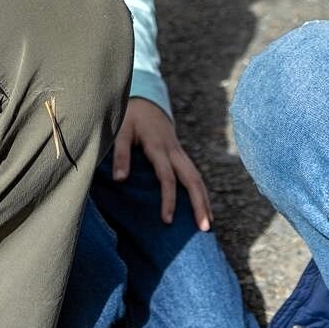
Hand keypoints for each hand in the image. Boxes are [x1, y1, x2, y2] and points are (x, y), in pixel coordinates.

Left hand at [112, 98, 211, 228]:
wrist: (145, 100)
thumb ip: (120, 154)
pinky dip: (200, 192)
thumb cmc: (130, 117)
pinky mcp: (181, 155)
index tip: (167, 220)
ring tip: (208, 224)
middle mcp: (173, 151)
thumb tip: (120, 179)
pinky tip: (203, 208)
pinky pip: (194, 175)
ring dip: (204, 200)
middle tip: (205, 227)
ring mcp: (180, 153)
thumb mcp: (121, 131)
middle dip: (199, 203)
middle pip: (192, 179)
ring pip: (197, 177)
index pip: (167, 177)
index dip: (168, 199)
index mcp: (158, 147)